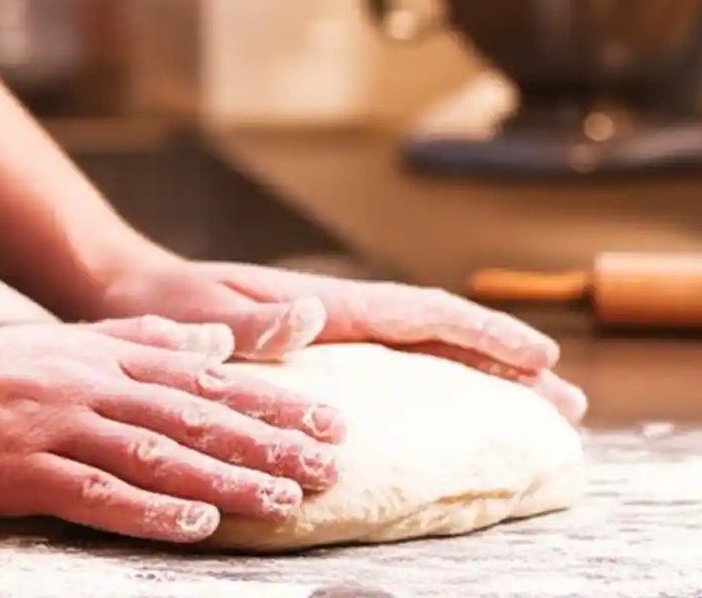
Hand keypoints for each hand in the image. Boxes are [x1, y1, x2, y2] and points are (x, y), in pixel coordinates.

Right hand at [0, 320, 344, 541]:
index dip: (273, 403)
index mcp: (113, 360)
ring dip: (228, 481)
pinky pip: (99, 495)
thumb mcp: (71, 342)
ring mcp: (64, 430)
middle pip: (200, 418)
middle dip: (270, 443)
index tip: (327, 419)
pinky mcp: (29, 472)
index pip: (210, 382)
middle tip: (329, 464)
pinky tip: (198, 527)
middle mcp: (99, 389)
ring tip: (284, 501)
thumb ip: (146, 341)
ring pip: (163, 456)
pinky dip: (152, 512)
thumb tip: (215, 343)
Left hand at [99, 257, 587, 422]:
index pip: (424, 316)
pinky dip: (444, 384)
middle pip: (446, 337)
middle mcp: (344, 315)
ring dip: (488, 377)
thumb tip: (312, 314)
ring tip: (543, 408)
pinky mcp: (325, 353)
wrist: (131, 293)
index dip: (486, 337)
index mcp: (328, 306)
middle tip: (569, 404)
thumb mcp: (198, 317)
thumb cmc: (163, 305)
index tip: (542, 359)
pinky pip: (400, 368)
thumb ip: (252, 322)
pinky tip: (462, 409)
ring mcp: (338, 333)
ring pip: (430, 352)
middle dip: (510, 365)